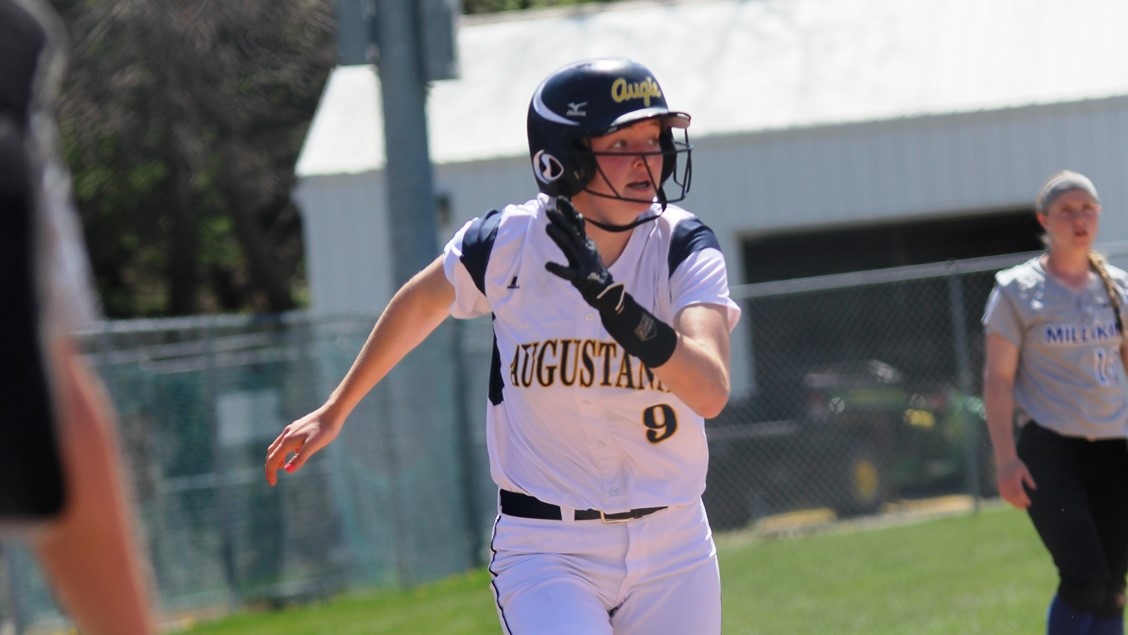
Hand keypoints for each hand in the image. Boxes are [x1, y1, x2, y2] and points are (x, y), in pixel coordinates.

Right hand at [264, 407, 341, 485]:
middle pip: (271, 452)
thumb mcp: (314, 446)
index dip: (271, 472)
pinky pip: (285, 440)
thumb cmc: (325, 430)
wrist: (333, 413)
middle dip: (270, 466)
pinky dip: (284, 450)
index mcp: (288, 440)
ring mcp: (291, 429)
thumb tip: (287, 470)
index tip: (272, 484)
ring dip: (276, 458)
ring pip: (277, 446)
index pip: (274, 459)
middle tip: (272, 479)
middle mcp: (287, 434)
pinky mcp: (297, 427)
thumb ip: (300, 458)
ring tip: (281, 468)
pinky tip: (295, 453)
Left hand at [544, 196, 624, 312]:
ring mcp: (583, 263)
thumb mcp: (587, 249)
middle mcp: (585, 250)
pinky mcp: (581, 278)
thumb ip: (578, 235)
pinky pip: (568, 273)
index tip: (559, 198)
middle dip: (561, 220)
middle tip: (549, 210)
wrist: (607, 291)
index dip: (568, 211)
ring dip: (559, 237)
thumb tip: (574, 217)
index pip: (577, 224)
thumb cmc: (593, 269)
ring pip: (570, 247)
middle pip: (572, 232)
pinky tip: (548, 265)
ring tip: (547, 228)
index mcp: (586, 243)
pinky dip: (559, 269)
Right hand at [994, 456, 1035, 508]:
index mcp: (1013, 479)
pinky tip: (1012, 503)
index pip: (1019, 492)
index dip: (1024, 499)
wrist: (1004, 458)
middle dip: (1019, 503)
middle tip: (1025, 507)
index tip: (1029, 503)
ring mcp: (1001, 484)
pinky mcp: (998, 484)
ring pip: (1007, 497)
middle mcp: (1006, 482)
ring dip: (1013, 503)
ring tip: (1019, 507)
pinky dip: (1007, 500)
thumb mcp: (1024, 470)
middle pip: (1013, 497)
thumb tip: (1034, 488)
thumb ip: (1029, 479)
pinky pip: (1002, 494)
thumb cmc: (1016, 464)